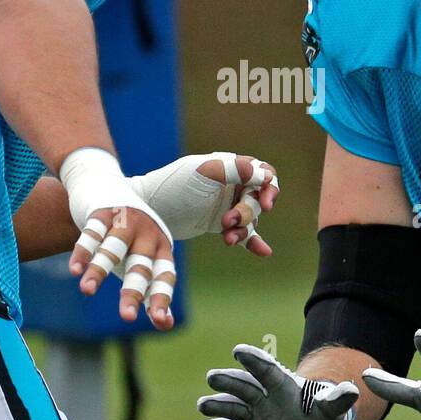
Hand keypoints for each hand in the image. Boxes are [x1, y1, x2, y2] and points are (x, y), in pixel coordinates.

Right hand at [69, 207, 176, 329]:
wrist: (105, 185)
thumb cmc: (128, 236)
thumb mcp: (142, 258)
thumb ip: (152, 290)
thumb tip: (165, 324)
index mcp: (161, 246)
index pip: (164, 275)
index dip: (161, 297)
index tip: (158, 320)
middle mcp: (147, 232)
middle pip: (141, 265)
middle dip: (133, 292)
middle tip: (126, 318)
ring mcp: (125, 219)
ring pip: (113, 248)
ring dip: (99, 270)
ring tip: (87, 291)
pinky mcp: (102, 211)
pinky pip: (92, 233)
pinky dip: (83, 252)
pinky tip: (75, 270)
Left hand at [130, 152, 278, 255]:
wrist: (150, 209)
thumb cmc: (174, 185)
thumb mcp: (204, 173)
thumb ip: (236, 170)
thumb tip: (267, 175)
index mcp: (231, 167)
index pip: (264, 173)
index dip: (270, 187)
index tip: (265, 203)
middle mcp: (233, 185)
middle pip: (257, 200)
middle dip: (246, 212)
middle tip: (227, 221)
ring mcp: (227, 205)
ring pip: (250, 219)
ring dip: (243, 228)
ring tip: (227, 238)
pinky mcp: (220, 224)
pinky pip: (244, 233)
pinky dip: (253, 241)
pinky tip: (264, 252)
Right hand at [194, 344, 358, 419]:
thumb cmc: (321, 415)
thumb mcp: (331, 410)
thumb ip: (337, 400)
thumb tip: (352, 391)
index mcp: (281, 384)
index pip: (266, 369)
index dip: (254, 360)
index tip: (238, 350)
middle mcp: (262, 395)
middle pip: (243, 385)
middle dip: (229, 381)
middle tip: (213, 377)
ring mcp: (251, 412)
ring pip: (230, 407)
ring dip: (216, 405)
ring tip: (203, 406)